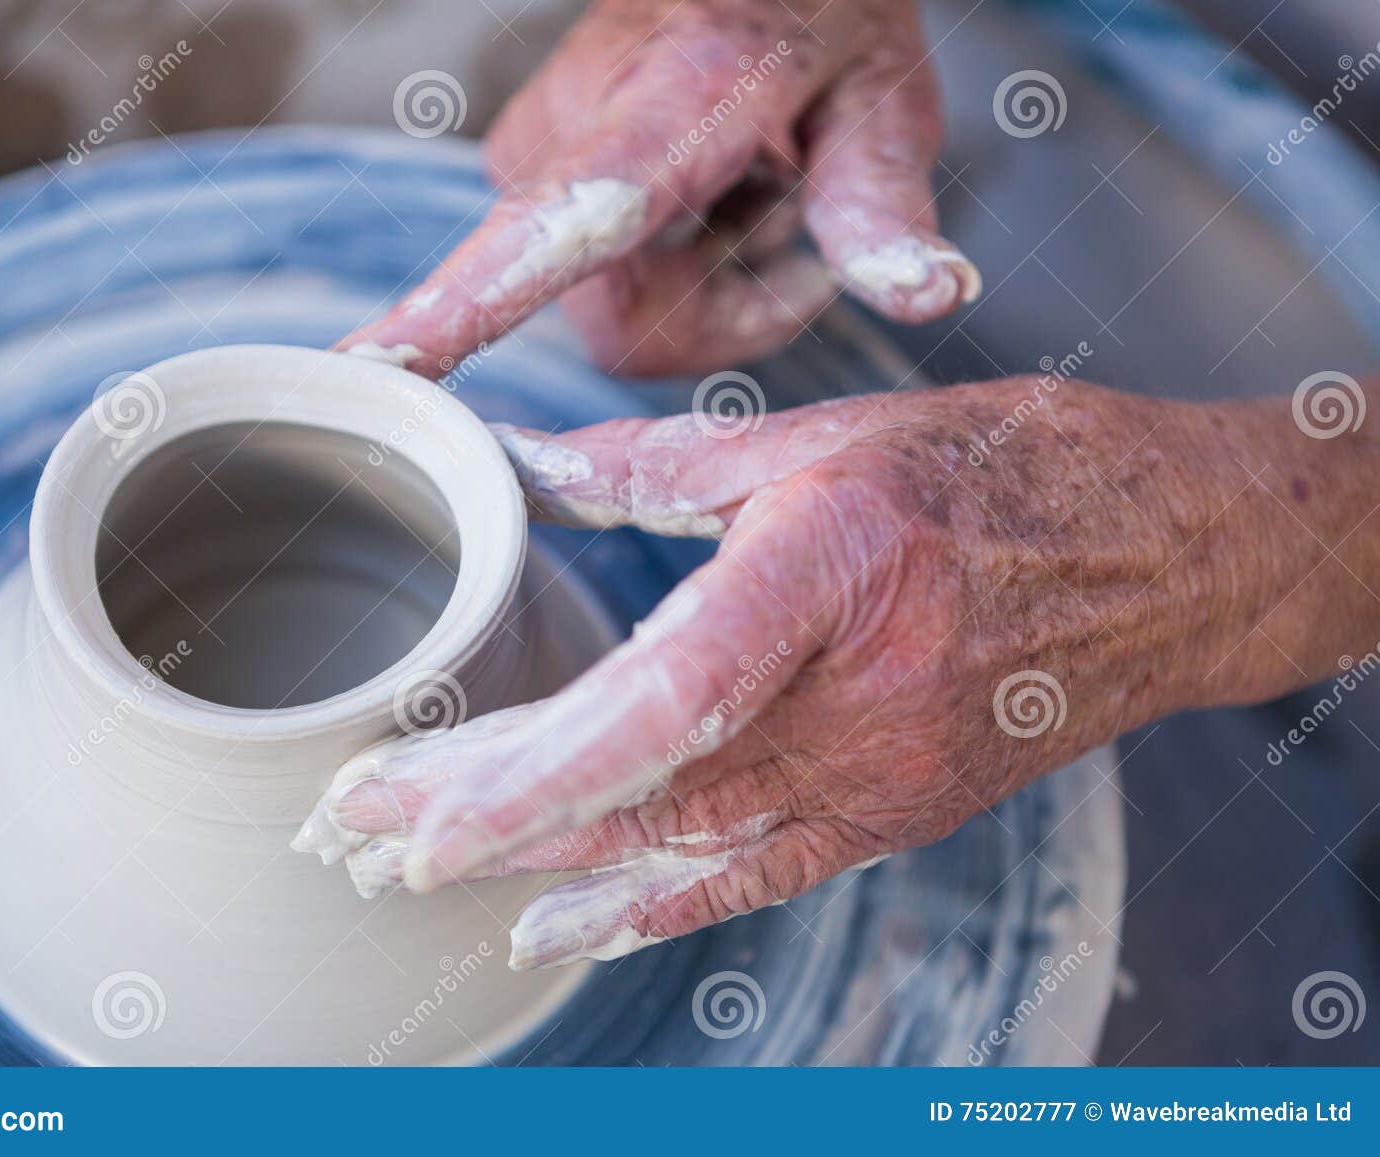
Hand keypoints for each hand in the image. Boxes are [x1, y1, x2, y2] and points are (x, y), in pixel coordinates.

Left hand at [295, 378, 1379, 967]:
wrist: (1161, 557)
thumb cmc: (999, 470)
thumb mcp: (823, 435)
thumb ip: (659, 463)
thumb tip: (529, 468)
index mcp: (830, 568)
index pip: (660, 697)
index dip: (527, 768)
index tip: (405, 800)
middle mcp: (853, 693)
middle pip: (638, 787)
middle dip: (480, 814)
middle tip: (347, 827)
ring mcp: (877, 772)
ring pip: (676, 845)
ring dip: (530, 864)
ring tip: (405, 868)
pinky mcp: (889, 811)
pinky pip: (752, 877)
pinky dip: (642, 907)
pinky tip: (547, 926)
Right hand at [341, 0, 975, 376]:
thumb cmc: (811, 17)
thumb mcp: (881, 99)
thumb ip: (883, 204)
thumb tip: (931, 294)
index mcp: (664, 111)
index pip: (557, 228)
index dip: (466, 307)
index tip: (375, 368)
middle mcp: (568, 141)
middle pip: (628, 327)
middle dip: (727, 312)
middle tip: (789, 225)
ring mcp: (533, 160)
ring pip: (615, 317)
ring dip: (703, 286)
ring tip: (749, 192)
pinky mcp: (527, 176)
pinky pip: (594, 285)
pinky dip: (669, 265)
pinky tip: (707, 194)